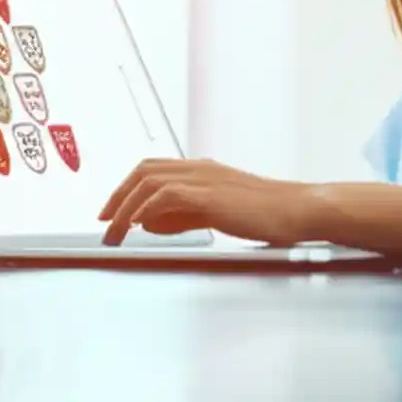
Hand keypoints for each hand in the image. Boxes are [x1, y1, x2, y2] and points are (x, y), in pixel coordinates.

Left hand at [98, 158, 314, 246]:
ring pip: (149, 181)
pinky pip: (167, 195)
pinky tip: (138, 226)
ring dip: (125, 207)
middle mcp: (200, 168)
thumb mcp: (217, 214)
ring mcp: (206, 178)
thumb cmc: (266, 214)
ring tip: (114, 232)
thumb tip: (149, 223)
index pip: (152, 170)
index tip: (110, 212)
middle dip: (116, 196)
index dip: (125, 189)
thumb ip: (182, 216)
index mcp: (202, 170)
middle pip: (143, 170)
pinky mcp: (211, 194)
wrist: (298, 209)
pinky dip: (147, 208)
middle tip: (103, 222)